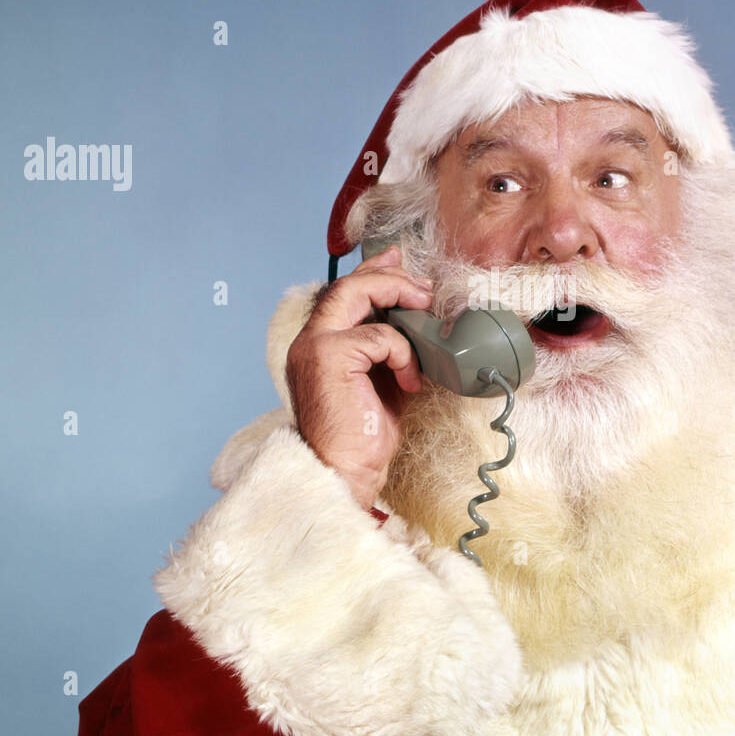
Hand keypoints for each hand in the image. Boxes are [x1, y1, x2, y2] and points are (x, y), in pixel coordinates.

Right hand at [286, 246, 432, 509]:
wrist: (345, 474)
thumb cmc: (363, 436)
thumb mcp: (382, 382)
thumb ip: (387, 350)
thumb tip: (416, 322)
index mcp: (318, 346)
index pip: (342, 293)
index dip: (371, 271)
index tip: (399, 261)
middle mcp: (309, 341)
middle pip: (347, 285)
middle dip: (389, 278)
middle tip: (423, 287)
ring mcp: (315, 347)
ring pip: (356, 294)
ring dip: (397, 297)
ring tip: (425, 311)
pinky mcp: (330, 358)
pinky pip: (379, 336)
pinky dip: (403, 352)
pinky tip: (411, 379)